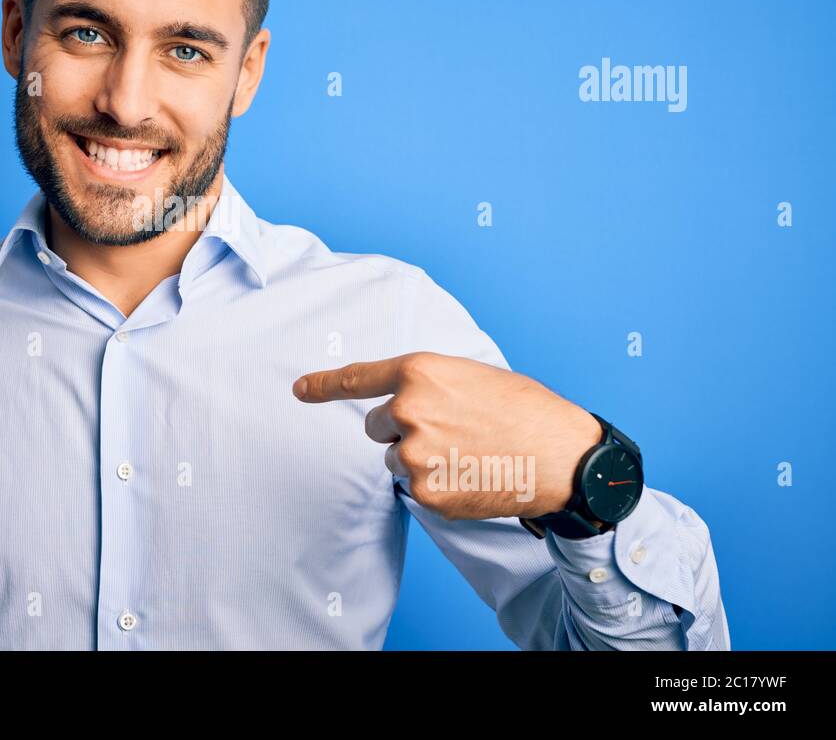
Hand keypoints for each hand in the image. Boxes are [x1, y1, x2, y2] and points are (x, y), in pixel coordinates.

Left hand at [292, 352, 601, 519]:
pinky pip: (414, 487)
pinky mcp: (424, 491)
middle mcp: (408, 410)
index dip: (324, 385)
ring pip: (396, 459)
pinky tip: (471, 475)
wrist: (563, 456)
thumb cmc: (524, 410)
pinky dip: (438, 485)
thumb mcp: (470, 376)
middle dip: (404, 429)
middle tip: (452, 431)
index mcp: (420, 371)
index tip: (300, 390)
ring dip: (422, 458)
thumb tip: (400, 402)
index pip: (358, 379)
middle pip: (378, 426)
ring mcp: (414, 454)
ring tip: (469, 453)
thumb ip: (428, 386)